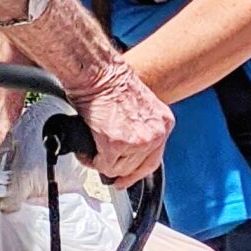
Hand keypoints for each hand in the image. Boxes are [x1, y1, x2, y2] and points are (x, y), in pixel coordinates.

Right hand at [73, 57, 172, 187]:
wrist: (98, 73)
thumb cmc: (110, 81)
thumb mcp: (139, 105)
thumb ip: (139, 127)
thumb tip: (127, 147)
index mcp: (163, 122)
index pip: (154, 158)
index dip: (137, 171)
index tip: (128, 177)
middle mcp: (155, 134)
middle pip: (137, 167)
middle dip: (118, 170)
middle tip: (104, 167)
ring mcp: (137, 141)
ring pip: (119, 169)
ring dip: (102, 162)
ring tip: (92, 151)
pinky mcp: (116, 145)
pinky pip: (104, 165)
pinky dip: (92, 160)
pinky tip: (87, 151)